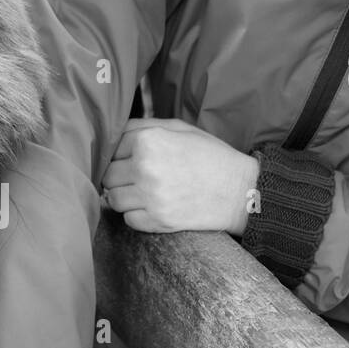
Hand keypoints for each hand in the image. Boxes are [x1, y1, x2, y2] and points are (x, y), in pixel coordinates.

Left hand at [101, 118, 259, 234]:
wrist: (240, 190)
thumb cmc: (210, 155)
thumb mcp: (179, 128)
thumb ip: (144, 127)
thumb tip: (113, 134)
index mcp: (149, 140)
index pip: (111, 149)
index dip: (120, 155)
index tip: (132, 159)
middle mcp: (145, 167)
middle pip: (108, 176)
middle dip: (120, 176)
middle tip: (139, 177)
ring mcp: (150, 196)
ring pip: (114, 199)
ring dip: (125, 197)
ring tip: (146, 192)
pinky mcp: (158, 220)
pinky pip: (128, 219)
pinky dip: (137, 215)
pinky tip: (154, 207)